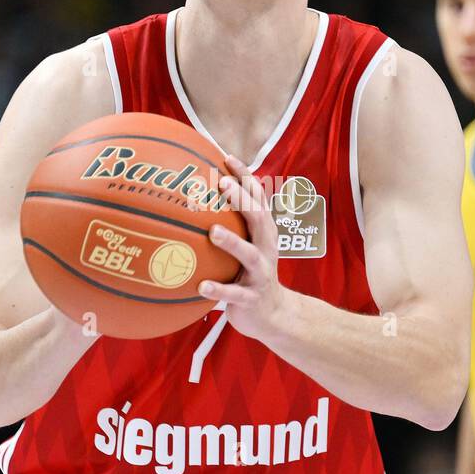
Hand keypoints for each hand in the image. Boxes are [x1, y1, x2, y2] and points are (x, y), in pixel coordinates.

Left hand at [197, 153, 289, 340]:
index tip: (227, 157)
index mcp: (264, 233)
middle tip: (221, 183)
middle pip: (257, 217)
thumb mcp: (248, 247)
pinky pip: (234, 293)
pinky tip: (200, 285)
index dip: (245, 177)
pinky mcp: (252, 298)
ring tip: (212, 231)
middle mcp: (266, 248)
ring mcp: (261, 273)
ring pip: (248, 254)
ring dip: (232, 241)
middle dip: (241, 198)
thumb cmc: (252, 275)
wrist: (274, 316)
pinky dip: (218, 289)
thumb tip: (204, 198)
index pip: (257, 198)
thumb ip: (234, 225)